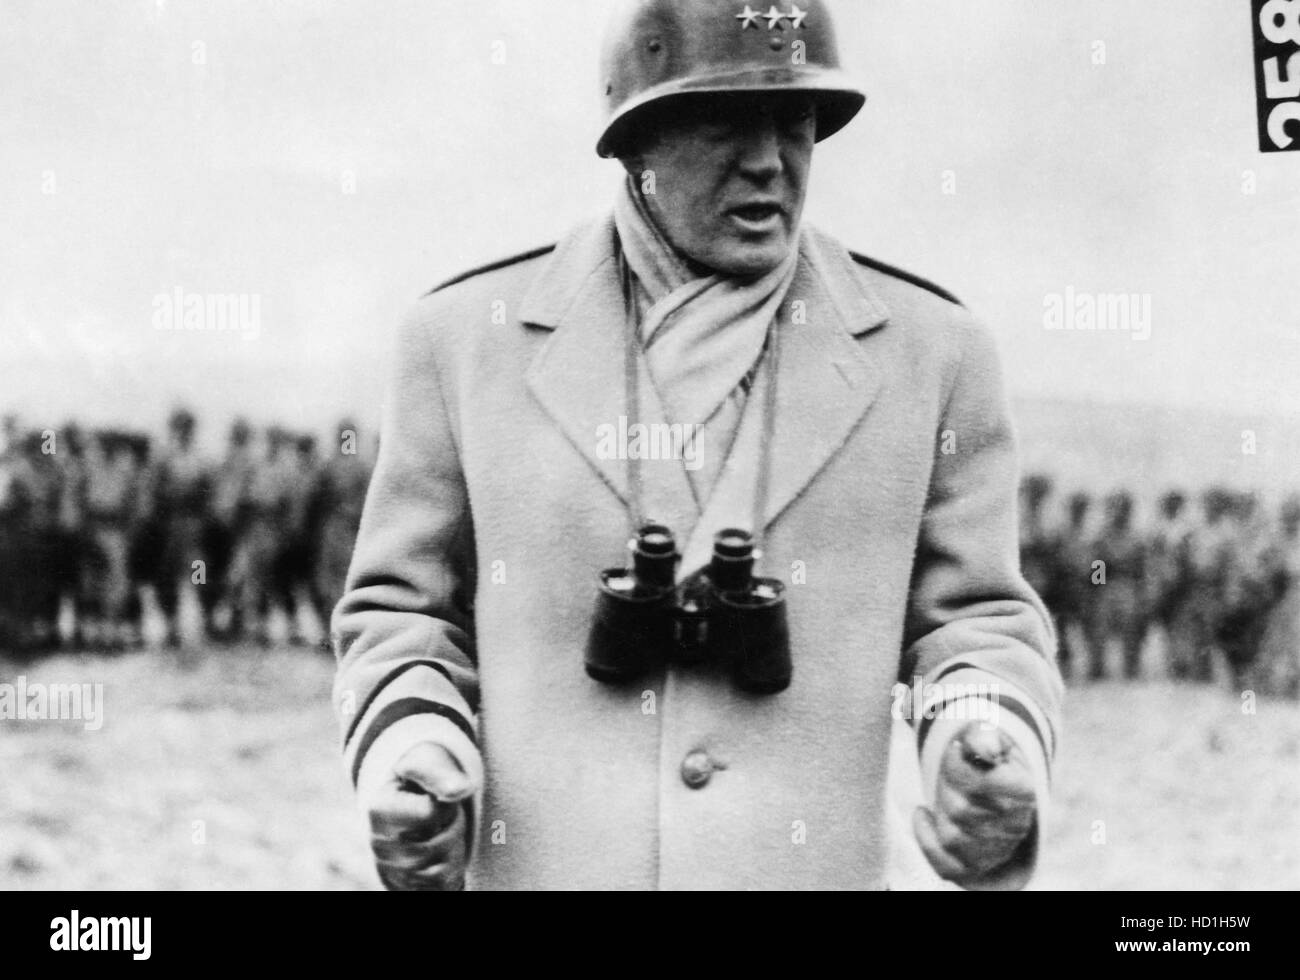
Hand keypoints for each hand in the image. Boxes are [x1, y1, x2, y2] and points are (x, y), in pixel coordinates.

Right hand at [364, 741, 475, 890]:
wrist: (410, 801)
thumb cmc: (420, 778)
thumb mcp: (427, 763)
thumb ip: (440, 773)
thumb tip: (461, 790)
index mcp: (379, 808)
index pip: (430, 814)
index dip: (445, 804)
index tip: (436, 796)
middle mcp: (378, 844)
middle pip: (438, 846)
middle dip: (452, 827)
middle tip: (444, 815)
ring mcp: (389, 869)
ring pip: (439, 872)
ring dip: (452, 850)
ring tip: (441, 832)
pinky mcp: (401, 886)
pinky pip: (438, 888)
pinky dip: (449, 872)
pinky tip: (442, 855)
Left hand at [913, 722, 1036, 889]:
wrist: (999, 784)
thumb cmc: (990, 757)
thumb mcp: (990, 737)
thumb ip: (983, 736)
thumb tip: (980, 746)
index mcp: (1024, 791)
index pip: (981, 784)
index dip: (957, 765)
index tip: (954, 747)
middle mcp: (1016, 825)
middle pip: (960, 810)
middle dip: (944, 784)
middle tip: (947, 767)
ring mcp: (998, 850)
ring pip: (952, 837)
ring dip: (939, 809)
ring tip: (944, 789)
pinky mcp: (977, 866)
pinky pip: (947, 867)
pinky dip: (927, 841)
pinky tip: (922, 813)